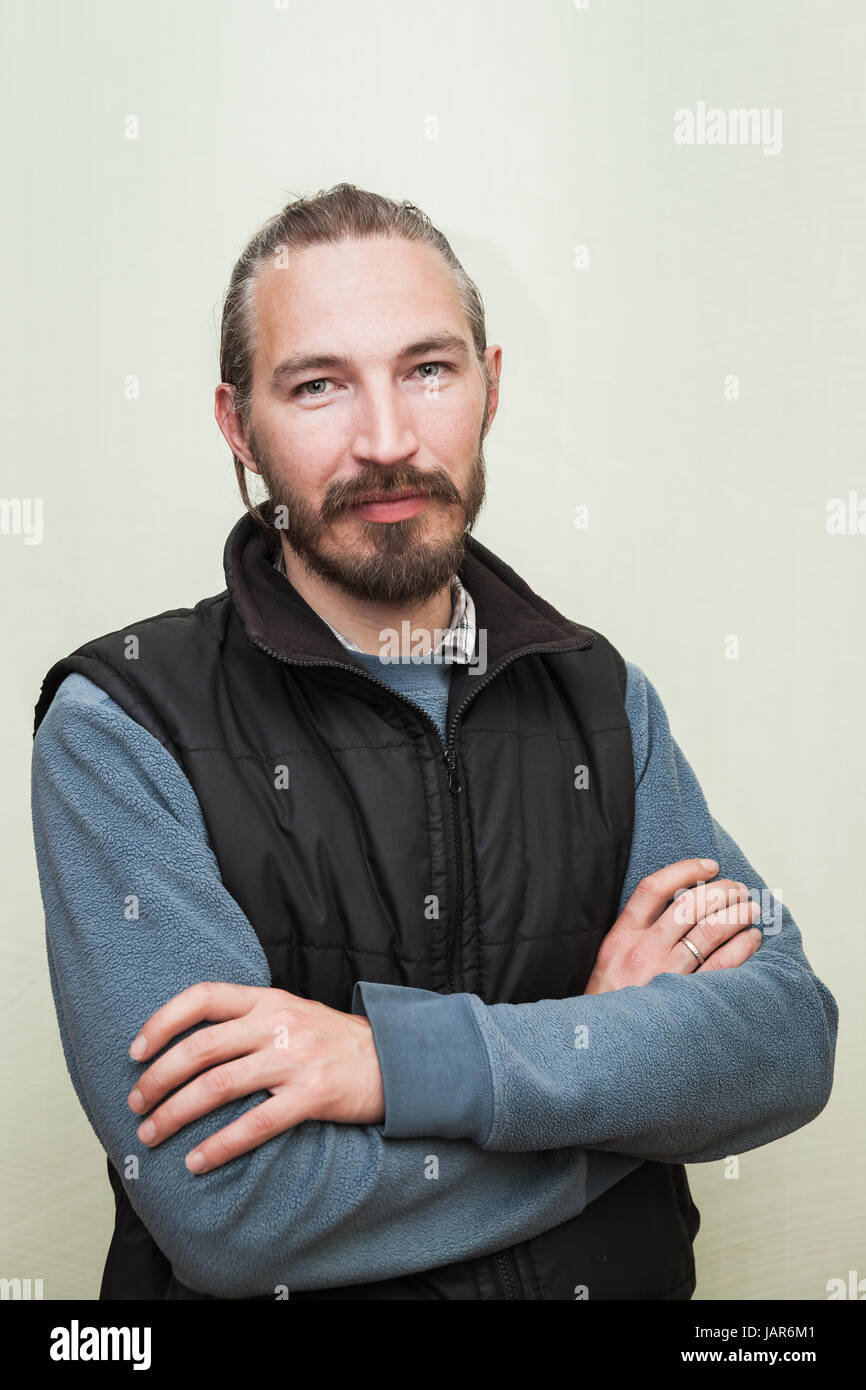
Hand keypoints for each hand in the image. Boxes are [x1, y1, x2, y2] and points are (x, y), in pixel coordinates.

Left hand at [125, 983, 384, 1172]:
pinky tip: (197, 1161)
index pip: (203, 997)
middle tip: (134, 1104)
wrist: (396, 1058)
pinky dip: (219, 1146)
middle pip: (200, 1048)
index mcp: (268, 999)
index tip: (136, 1051)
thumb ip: (248, 1018)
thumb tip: (189, 1041)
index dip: (162, 1022)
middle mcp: (277, 1024)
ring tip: (151, 1134)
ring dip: (176, 1113)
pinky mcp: (312, 1096)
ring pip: (218, 1086)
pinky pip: (255, 1124)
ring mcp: (294, 1059)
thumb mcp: (291, 1012)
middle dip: (158, 1079)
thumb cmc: (334, 1041)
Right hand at [584, 858, 761, 994]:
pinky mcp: (685, 998)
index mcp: (621, 937)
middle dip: (721, 891)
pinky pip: (722, 964)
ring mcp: (665, 975)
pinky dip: (742, 946)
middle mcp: (643, 951)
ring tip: (751, 909)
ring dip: (737, 914)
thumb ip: (636, 934)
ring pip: (709, 931)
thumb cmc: (612, 1002)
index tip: (709, 865)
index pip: (653, 888)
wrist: (606, 1047)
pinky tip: (752, 939)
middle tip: (738, 889)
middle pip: (688, 905)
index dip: (685, 870)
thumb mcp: (610, 960)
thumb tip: (678, 905)